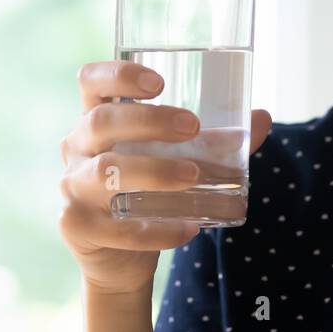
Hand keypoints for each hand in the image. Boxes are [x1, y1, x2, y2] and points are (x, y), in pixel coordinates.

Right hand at [58, 59, 272, 295]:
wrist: (122, 257)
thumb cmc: (149, 191)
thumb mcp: (178, 159)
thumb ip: (216, 141)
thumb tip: (261, 118)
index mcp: (96, 119)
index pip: (91, 81)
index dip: (118, 75)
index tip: (159, 82)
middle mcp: (76, 148)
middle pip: (101, 122)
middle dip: (149, 121)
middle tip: (192, 127)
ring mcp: (71, 187)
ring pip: (104, 173)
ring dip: (154, 171)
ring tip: (194, 176)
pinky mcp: (76, 226)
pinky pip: (115, 227)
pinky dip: (156, 230)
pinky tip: (188, 228)